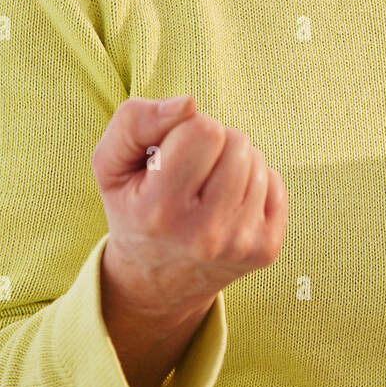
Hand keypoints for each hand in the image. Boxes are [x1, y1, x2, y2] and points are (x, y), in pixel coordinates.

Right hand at [92, 95, 288, 320]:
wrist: (155, 282)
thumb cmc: (134, 208)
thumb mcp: (110, 165)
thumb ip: (134, 121)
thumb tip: (188, 104)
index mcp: (160, 210)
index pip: (204, 129)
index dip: (187, 129)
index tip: (171, 153)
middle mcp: (203, 234)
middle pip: (236, 141)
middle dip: (214, 143)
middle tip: (190, 171)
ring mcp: (239, 244)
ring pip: (256, 160)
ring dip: (234, 163)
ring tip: (207, 188)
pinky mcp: (266, 249)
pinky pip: (276, 182)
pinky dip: (254, 184)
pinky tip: (228, 204)